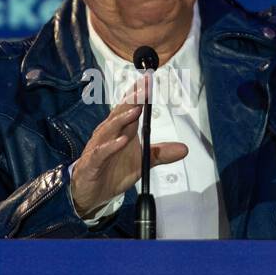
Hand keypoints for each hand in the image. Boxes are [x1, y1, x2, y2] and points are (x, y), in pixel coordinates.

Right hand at [69, 75, 187, 217]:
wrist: (91, 194)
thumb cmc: (113, 171)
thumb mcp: (141, 163)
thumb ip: (160, 153)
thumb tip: (184, 149)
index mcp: (120, 131)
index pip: (129, 108)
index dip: (138, 94)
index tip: (149, 80)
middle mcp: (108, 135)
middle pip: (120, 113)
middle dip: (132, 100)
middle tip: (145, 87)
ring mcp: (99, 147)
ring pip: (109, 129)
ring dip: (122, 119)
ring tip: (136, 110)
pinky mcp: (92, 163)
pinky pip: (101, 152)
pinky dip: (111, 146)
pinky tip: (122, 141)